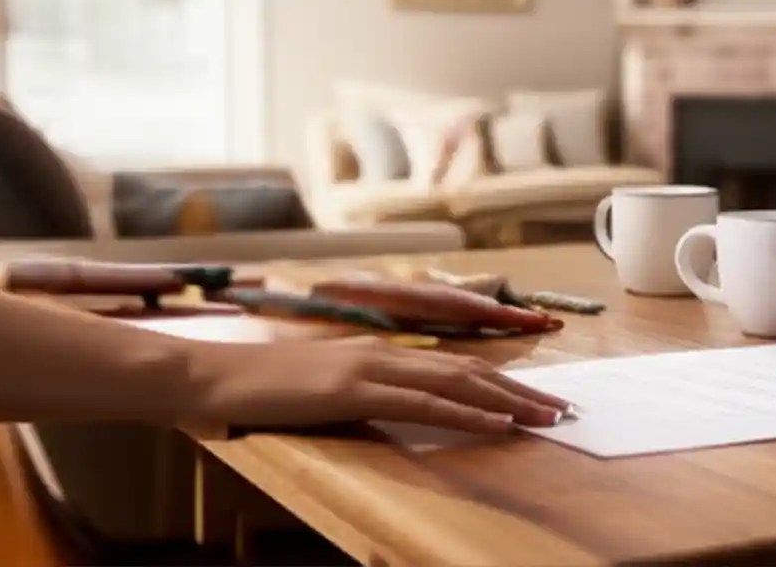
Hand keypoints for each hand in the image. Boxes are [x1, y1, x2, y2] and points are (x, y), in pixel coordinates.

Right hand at [188, 336, 568, 433]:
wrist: (213, 377)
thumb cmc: (263, 388)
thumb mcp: (325, 387)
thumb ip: (363, 391)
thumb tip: (396, 405)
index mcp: (381, 352)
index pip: (457, 365)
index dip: (503, 381)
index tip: (537, 398)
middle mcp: (385, 352)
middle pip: (472, 369)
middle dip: (523, 390)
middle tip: (562, 409)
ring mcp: (371, 368)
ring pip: (458, 383)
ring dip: (509, 400)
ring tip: (546, 416)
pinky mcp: (354, 390)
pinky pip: (423, 404)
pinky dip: (466, 413)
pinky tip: (497, 423)